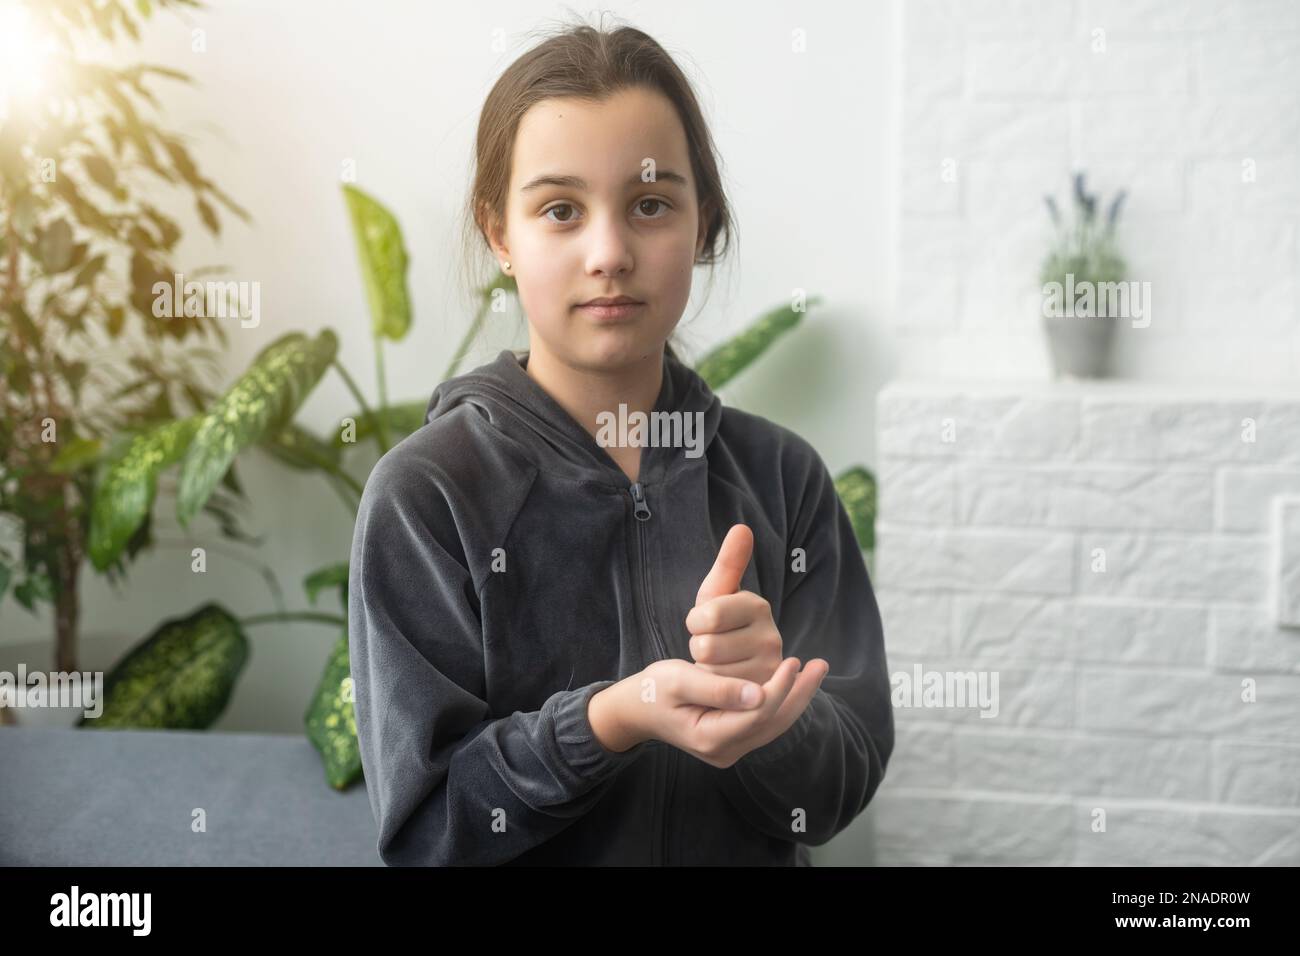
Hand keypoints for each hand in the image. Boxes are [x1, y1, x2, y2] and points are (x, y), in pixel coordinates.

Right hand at [610, 656, 827, 768]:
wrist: (636, 710)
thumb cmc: (653, 690)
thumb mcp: (679, 680)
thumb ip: (718, 687)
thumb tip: (759, 693)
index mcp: (711, 738)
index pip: (759, 714)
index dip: (780, 687)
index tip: (794, 660)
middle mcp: (725, 751)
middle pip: (774, 723)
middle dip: (799, 694)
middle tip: (821, 665)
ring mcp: (731, 749)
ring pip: (773, 724)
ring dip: (795, 697)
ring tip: (816, 670)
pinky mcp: (733, 740)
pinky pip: (765, 722)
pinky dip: (781, 701)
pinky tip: (794, 682)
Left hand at [686, 524, 787, 686]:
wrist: (733, 663)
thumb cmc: (719, 623)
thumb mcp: (716, 593)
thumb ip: (729, 562)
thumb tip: (742, 528)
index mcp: (758, 605)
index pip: (707, 616)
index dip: (695, 622)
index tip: (704, 623)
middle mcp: (772, 635)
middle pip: (707, 647)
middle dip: (700, 647)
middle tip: (713, 645)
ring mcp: (770, 667)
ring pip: (712, 672)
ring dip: (706, 669)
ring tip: (719, 663)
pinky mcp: (762, 694)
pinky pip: (720, 694)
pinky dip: (715, 689)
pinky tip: (724, 680)